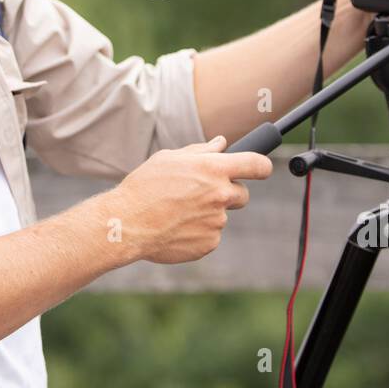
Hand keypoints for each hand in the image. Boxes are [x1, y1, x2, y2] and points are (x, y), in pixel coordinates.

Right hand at [111, 135, 271, 263]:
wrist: (127, 223)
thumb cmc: (145, 187)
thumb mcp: (169, 159)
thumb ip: (201, 152)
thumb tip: (221, 144)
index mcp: (213, 169)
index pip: (256, 164)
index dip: (262, 166)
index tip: (260, 169)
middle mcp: (220, 195)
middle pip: (242, 194)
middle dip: (228, 193)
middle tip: (200, 194)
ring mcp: (216, 221)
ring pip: (221, 215)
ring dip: (206, 214)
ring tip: (177, 212)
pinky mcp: (209, 243)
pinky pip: (211, 235)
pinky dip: (198, 232)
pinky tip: (176, 227)